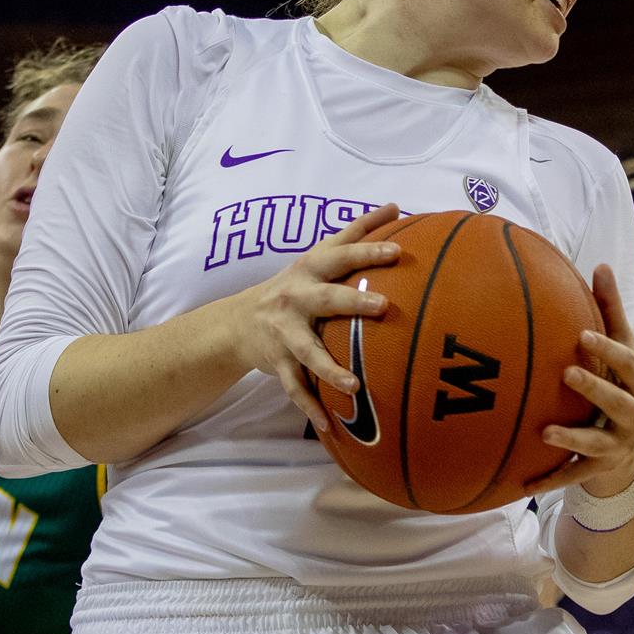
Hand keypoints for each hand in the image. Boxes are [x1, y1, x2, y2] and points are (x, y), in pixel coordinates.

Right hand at [228, 204, 400, 428]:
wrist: (237, 322)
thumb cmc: (294, 284)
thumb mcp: (319, 254)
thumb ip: (357, 231)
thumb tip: (396, 205)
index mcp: (309, 270)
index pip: (341, 255)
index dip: (367, 251)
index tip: (397, 251)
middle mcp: (296, 298)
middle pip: (325, 299)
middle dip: (352, 303)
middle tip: (382, 306)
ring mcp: (284, 333)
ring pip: (307, 353)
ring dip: (330, 370)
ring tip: (354, 386)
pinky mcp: (278, 363)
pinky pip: (295, 388)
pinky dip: (310, 408)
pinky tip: (329, 428)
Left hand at [528, 264, 633, 496]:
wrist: (629, 447)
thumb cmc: (619, 383)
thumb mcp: (621, 350)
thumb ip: (611, 312)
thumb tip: (601, 265)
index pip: (630, 364)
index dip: (610, 351)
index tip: (583, 336)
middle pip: (619, 404)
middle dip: (596, 389)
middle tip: (567, 372)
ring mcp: (618, 446)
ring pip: (597, 445)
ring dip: (573, 439)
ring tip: (545, 432)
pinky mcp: (599, 470)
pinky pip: (573, 477)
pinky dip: (550, 480)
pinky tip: (522, 485)